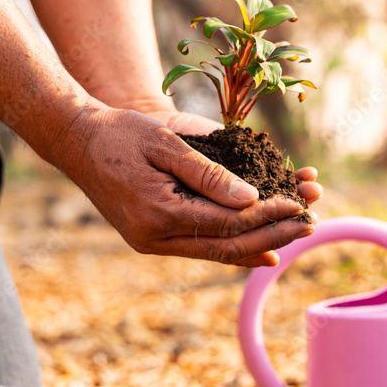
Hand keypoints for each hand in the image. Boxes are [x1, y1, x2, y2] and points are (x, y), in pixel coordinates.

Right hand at [53, 104, 322, 266]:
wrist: (76, 142)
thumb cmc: (122, 133)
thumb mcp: (166, 143)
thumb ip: (208, 173)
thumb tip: (250, 198)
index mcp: (158, 212)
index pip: (227, 222)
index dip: (266, 215)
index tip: (297, 204)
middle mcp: (155, 237)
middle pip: (227, 246)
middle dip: (273, 236)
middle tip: (309, 226)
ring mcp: (153, 243)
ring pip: (217, 253)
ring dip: (260, 246)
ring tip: (295, 238)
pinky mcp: (154, 240)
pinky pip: (202, 249)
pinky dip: (235, 250)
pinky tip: (264, 253)